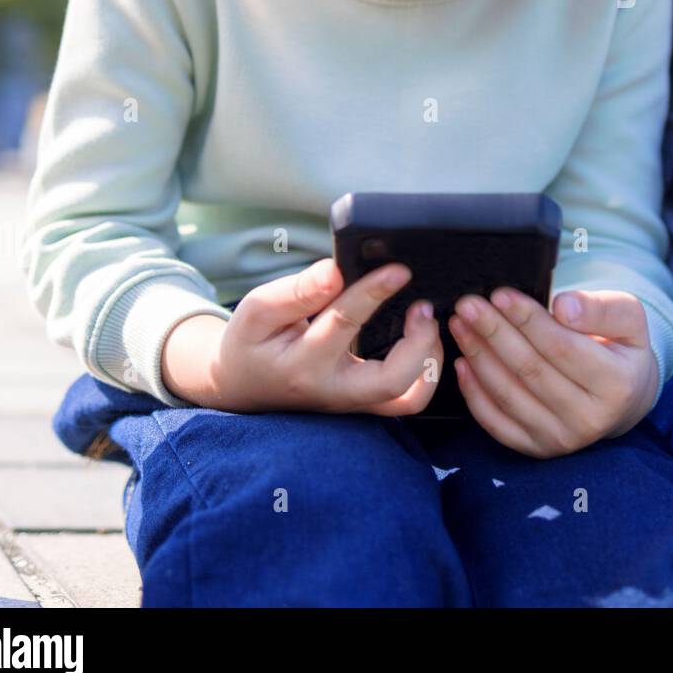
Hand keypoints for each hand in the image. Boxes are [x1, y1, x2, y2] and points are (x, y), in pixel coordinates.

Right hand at [164, 258, 442, 416]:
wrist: (242, 386)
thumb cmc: (251, 343)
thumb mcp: (256, 312)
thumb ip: (295, 292)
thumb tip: (334, 271)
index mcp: (303, 363)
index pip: (345, 323)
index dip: (374, 291)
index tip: (399, 269)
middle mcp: (334, 391)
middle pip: (392, 381)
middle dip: (420, 342)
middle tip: (423, 306)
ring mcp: (354, 403)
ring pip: (409, 397)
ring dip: (430, 360)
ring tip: (427, 321)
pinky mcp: (366, 404)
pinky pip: (408, 398)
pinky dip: (427, 370)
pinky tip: (425, 339)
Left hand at [447, 287, 659, 457]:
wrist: (626, 398)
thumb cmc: (623, 348)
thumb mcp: (629, 318)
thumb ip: (601, 308)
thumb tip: (563, 307)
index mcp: (616, 384)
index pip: (561, 347)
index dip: (527, 319)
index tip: (500, 294)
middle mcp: (589, 419)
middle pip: (529, 369)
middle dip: (494, 332)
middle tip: (468, 304)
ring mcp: (561, 439)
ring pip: (509, 394)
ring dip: (478, 357)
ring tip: (461, 325)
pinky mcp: (538, 449)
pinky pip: (497, 423)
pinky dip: (475, 393)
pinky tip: (463, 363)